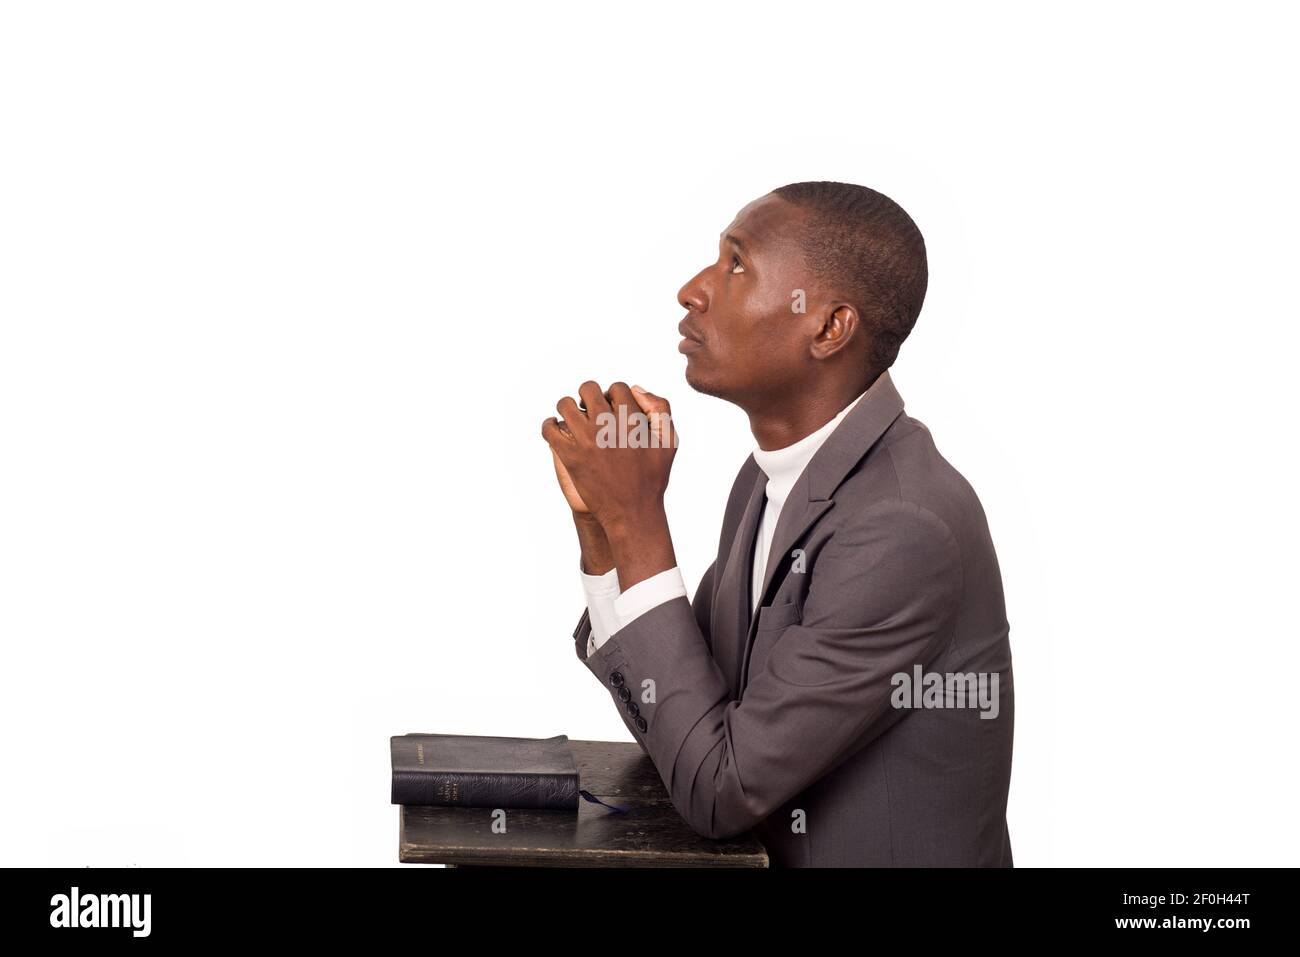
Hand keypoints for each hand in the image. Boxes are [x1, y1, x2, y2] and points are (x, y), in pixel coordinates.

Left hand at [541, 381, 677, 534]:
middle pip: (588, 389)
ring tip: (572, 419)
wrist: (633, 513)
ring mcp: (587, 440)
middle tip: (590, 411)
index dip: (614, 395)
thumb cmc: (652, 478)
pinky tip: (555, 429)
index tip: (612, 409)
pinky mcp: (571, 456)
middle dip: (589, 396)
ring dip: (567, 407)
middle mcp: (608, 426)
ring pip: (564, 404)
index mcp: (632, 419)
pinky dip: (549, 425)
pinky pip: (549, 429)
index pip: (617, 387)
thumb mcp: (669, 442)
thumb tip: (635, 389)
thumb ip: (660, 408)